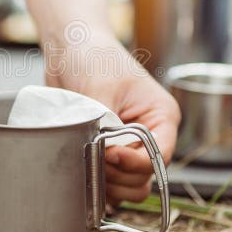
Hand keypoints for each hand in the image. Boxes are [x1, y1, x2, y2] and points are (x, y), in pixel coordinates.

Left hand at [45, 30, 179, 205]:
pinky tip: (84, 174)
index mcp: (161, 116)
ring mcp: (128, 145)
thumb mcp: (101, 89)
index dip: (134, 163)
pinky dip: (99, 184)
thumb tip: (102, 155)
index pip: (159, 156)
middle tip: (93, 160)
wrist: (70, 46)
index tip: (109, 154)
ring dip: (109, 184)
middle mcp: (149, 134)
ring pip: (129, 184)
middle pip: (145, 176)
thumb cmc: (94, 57)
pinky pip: (111, 181)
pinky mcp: (107, 151)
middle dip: (119, 175)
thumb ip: (104, 125)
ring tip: (88, 166)